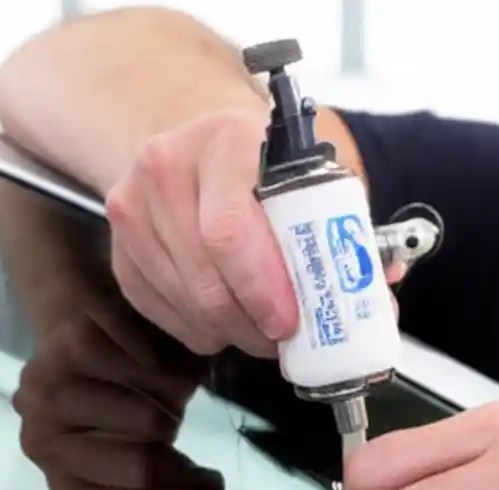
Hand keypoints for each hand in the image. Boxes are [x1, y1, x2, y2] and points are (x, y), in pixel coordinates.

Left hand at [12, 303, 270, 489]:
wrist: (84, 330)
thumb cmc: (124, 413)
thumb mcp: (148, 474)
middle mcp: (45, 447)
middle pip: (141, 470)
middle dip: (187, 468)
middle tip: (205, 463)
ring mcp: (49, 396)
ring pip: (145, 420)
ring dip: (176, 414)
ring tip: (174, 409)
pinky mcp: (68, 348)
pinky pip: (142, 368)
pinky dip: (168, 369)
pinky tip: (163, 370)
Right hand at [106, 111, 405, 359]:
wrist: (205, 149)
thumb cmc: (266, 171)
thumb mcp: (310, 181)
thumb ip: (346, 232)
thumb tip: (379, 290)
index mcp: (224, 140)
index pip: (229, 231)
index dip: (262, 288)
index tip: (291, 321)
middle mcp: (166, 165)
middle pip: (205, 275)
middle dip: (251, 322)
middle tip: (283, 340)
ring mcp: (132, 206)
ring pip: (184, 299)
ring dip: (229, 330)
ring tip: (262, 332)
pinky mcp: (119, 246)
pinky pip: (161, 309)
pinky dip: (199, 328)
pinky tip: (226, 319)